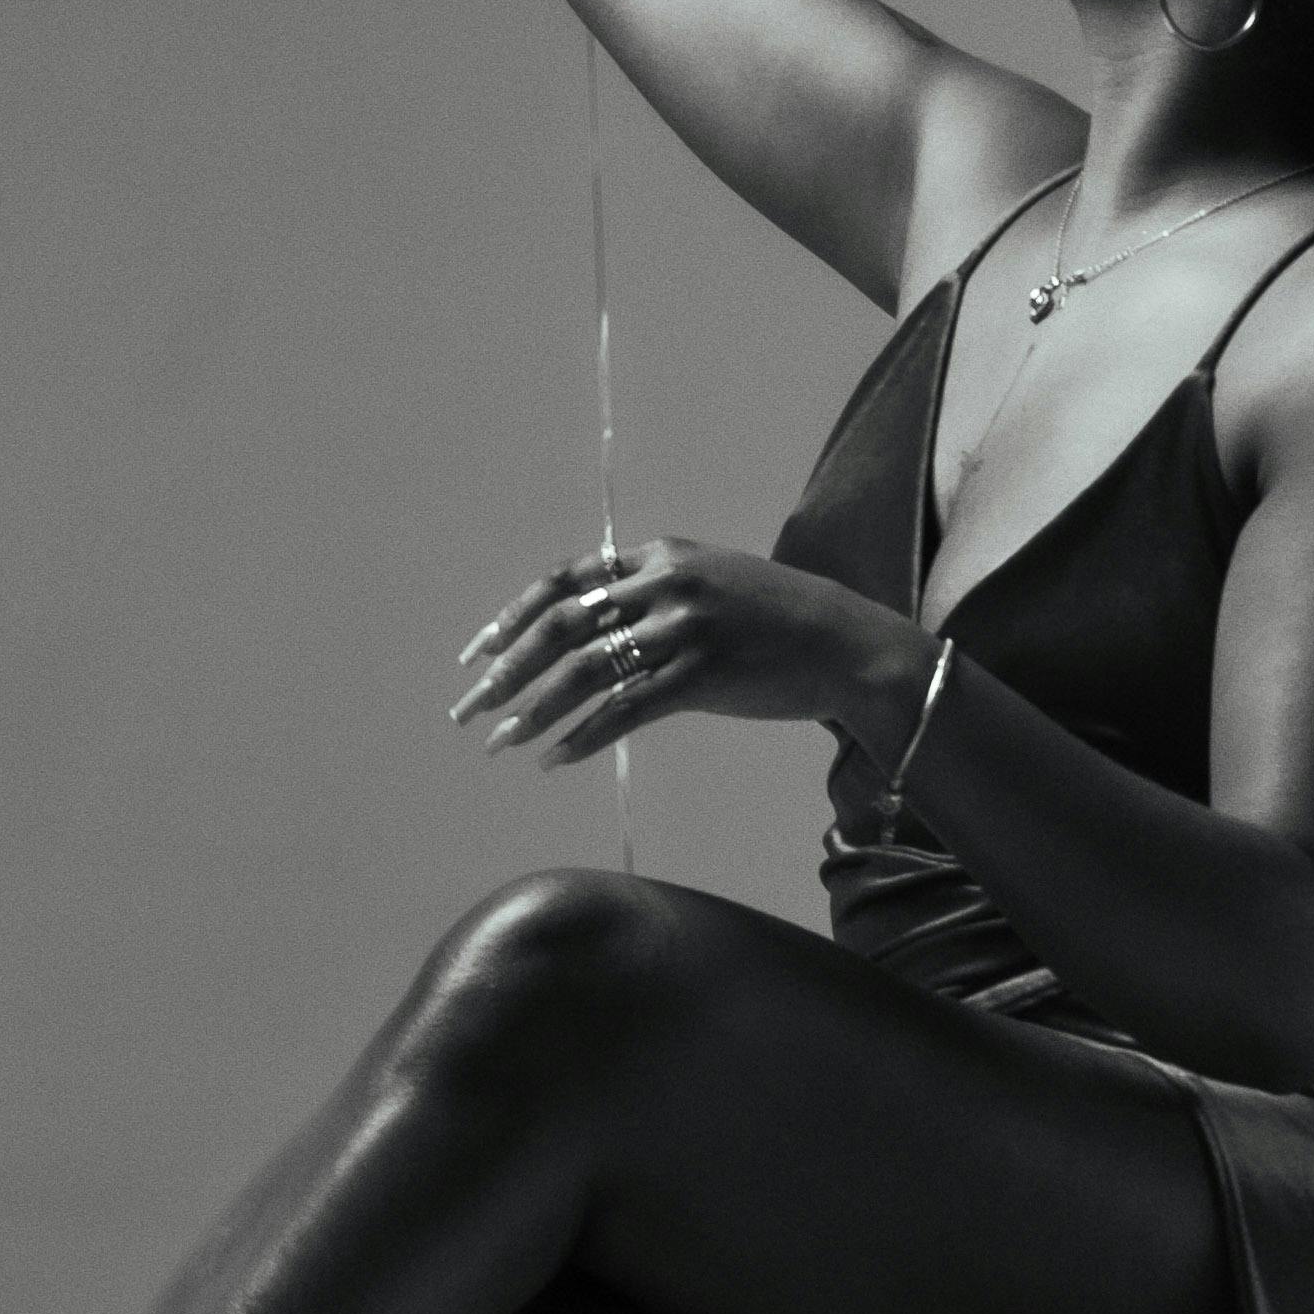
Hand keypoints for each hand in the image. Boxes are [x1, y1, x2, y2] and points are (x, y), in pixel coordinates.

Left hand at [449, 536, 906, 767]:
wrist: (844, 643)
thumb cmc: (772, 617)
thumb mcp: (706, 581)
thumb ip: (648, 590)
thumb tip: (582, 624)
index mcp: (658, 555)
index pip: (563, 581)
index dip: (512, 618)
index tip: (475, 654)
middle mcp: (665, 584)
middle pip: (561, 627)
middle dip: (505, 670)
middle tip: (468, 708)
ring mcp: (684, 629)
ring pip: (585, 673)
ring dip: (534, 711)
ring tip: (500, 741)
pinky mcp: (703, 675)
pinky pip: (626, 711)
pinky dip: (584, 736)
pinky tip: (554, 758)